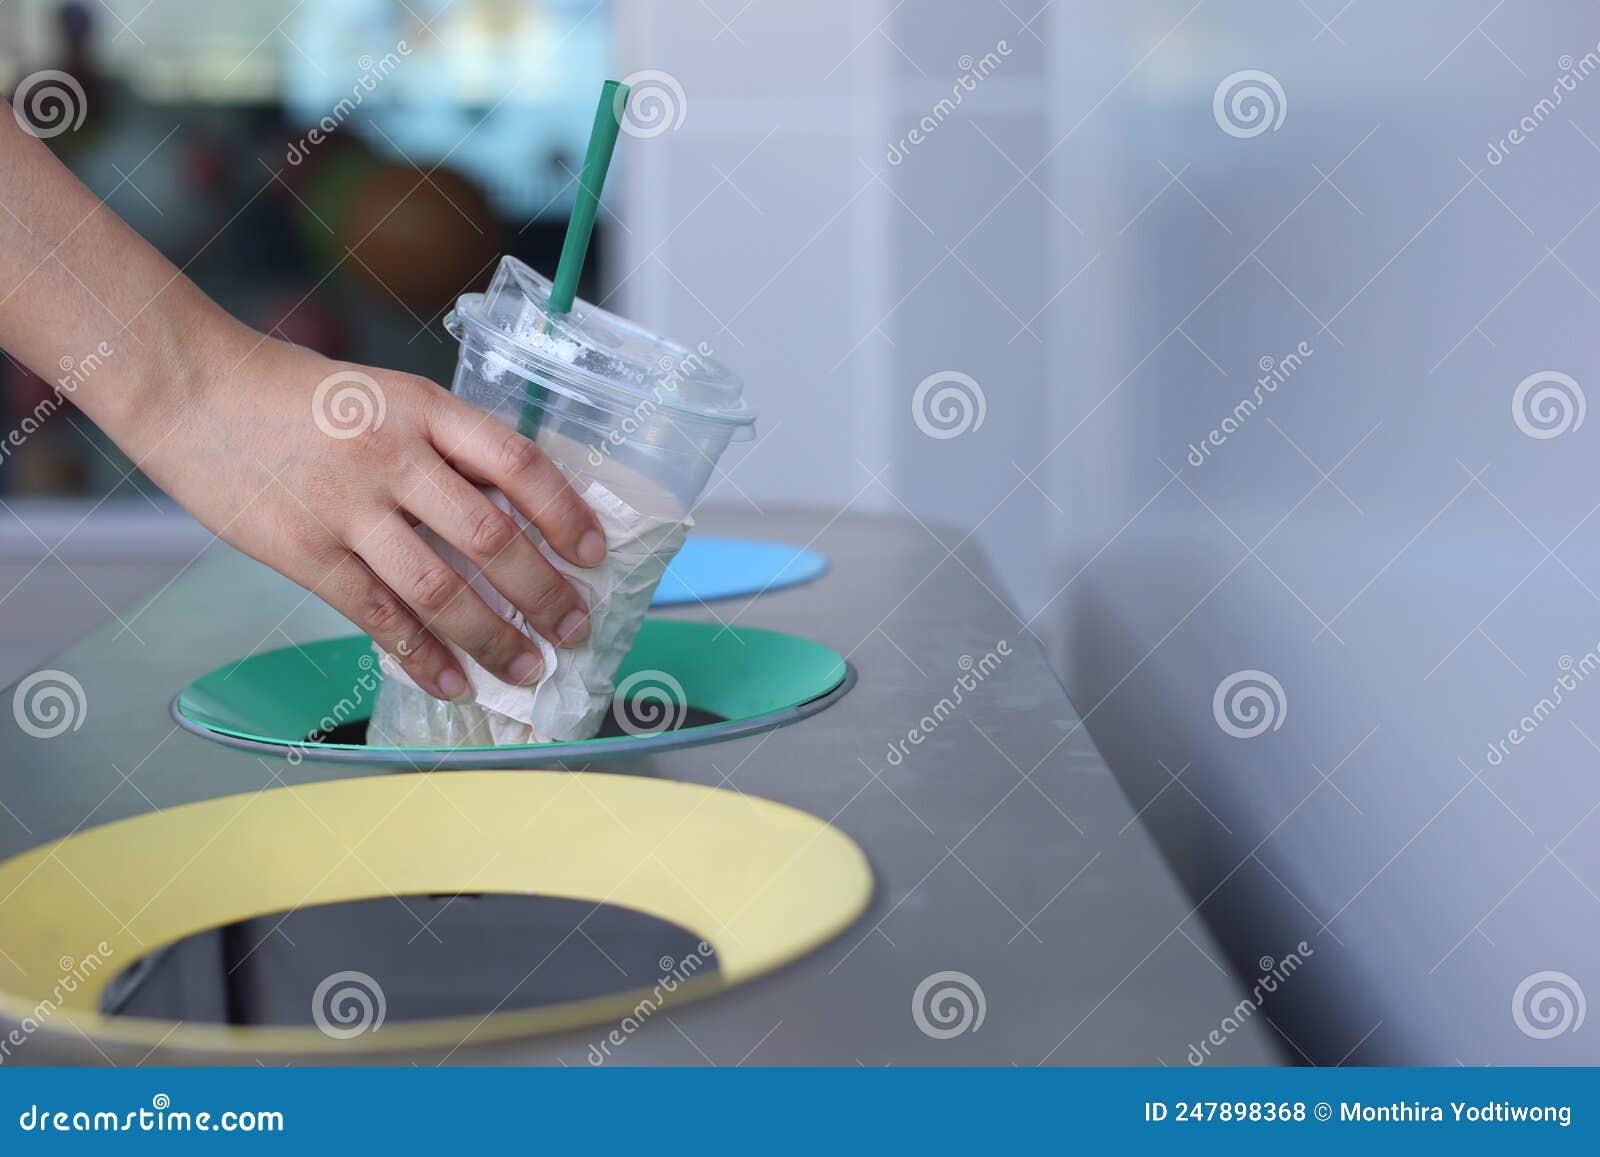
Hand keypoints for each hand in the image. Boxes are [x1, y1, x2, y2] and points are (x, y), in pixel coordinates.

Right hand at [128, 328, 605, 699]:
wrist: (196, 390)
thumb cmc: (302, 396)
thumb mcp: (390, 395)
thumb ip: (448, 446)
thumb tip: (519, 508)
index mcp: (424, 408)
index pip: (517, 462)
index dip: (565, 511)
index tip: (595, 552)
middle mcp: (392, 456)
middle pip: (489, 537)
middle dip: (544, 592)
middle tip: (575, 627)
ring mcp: (347, 507)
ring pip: (440, 590)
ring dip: (494, 638)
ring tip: (528, 668)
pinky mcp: (305, 552)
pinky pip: (378, 617)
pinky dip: (424, 656)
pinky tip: (456, 680)